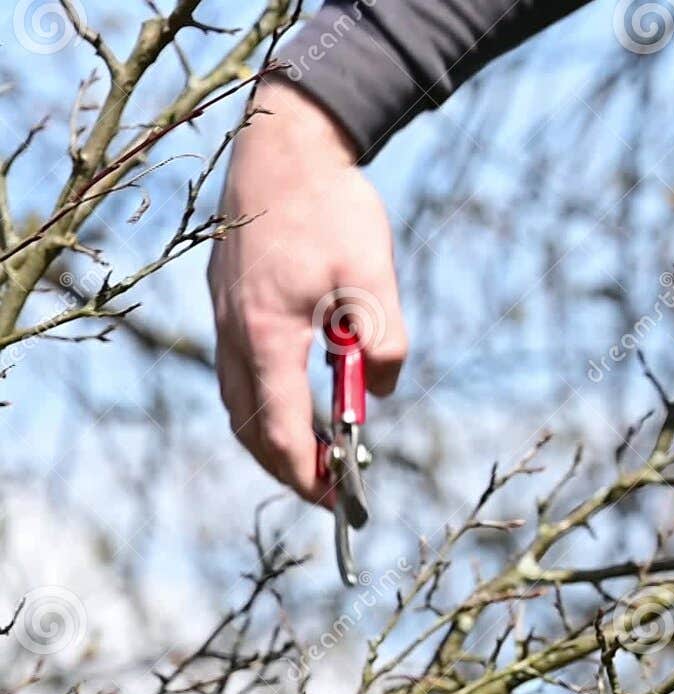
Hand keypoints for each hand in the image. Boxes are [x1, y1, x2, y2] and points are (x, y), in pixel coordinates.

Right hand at [207, 79, 407, 504]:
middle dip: (288, 467)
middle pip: (249, 426)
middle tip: (331, 491)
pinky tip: (302, 396)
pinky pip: (238, 371)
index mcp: (266, 334)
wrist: (284, 145)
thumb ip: (383, 340)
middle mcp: (234, 332)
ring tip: (321, 454)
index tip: (336, 502)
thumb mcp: (373, 276)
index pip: (280, 428)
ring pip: (238, 400)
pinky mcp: (229, 300)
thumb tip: (382, 389)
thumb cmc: (330, 207)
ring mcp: (224, 315)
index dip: (307, 474)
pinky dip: (265, 401)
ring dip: (274, 436)